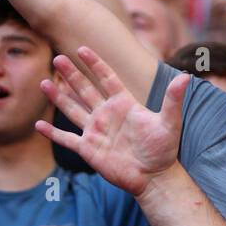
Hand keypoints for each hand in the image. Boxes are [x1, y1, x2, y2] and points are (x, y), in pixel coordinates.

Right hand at [35, 47, 188, 196]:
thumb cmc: (164, 149)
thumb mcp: (169, 122)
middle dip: (72, 75)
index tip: (83, 49)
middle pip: (85, 90)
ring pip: (73, 110)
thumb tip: (187, 77)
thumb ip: (173, 100)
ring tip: (44, 82)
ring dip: (59, 97)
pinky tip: (38, 124)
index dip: (95, 64)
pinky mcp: (89, 149)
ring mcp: (96, 131)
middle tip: (58, 58)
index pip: (107, 79)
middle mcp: (107, 114)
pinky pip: (67, 139)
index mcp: (124, 104)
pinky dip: (52, 133)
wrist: (154, 176)